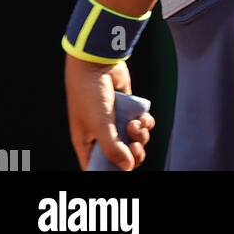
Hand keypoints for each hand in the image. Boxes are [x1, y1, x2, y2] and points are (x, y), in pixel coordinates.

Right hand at [64, 55, 155, 170]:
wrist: (97, 63)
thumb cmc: (90, 95)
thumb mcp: (100, 126)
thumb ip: (113, 149)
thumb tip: (128, 167)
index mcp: (87, 143)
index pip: (99, 167)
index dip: (112, 171)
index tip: (123, 166)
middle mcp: (101, 134)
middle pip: (122, 157)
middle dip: (132, 154)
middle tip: (134, 146)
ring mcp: (116, 121)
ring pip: (135, 141)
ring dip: (140, 136)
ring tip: (135, 124)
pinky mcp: (128, 108)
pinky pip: (142, 124)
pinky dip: (146, 123)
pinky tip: (143, 117)